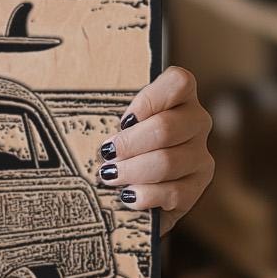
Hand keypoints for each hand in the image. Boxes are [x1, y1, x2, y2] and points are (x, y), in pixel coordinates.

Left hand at [98, 65, 212, 238]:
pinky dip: (146, 195)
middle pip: (166, 127)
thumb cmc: (122, 143)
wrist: (136, 184)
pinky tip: (129, 195)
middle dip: (129, 144)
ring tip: (111, 176)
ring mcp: (200, 155)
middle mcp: (196, 122)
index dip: (150, 99)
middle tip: (107, 153)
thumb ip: (108, 109)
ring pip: (167, 162)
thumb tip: (76, 112)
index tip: (123, 120)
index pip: (179, 82)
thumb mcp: (116, 120)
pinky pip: (174, 192)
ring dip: (133, 171)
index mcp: (180, 97)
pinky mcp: (197, 186)